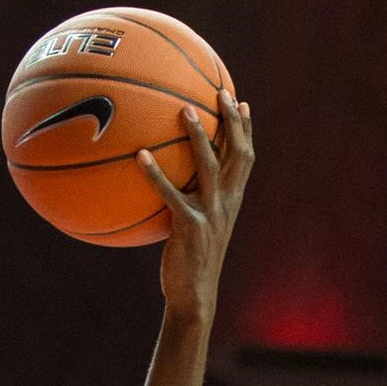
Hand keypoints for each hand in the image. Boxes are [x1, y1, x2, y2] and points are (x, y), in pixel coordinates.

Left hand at [139, 88, 254, 318]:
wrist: (194, 294)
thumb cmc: (191, 260)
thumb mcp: (198, 227)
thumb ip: (194, 200)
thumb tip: (173, 180)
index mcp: (232, 201)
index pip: (246, 158)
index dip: (246, 129)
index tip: (242, 101)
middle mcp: (227, 203)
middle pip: (236, 153)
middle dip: (231, 120)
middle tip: (221, 91)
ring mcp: (211, 214)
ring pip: (210, 166)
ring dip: (199, 136)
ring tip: (185, 110)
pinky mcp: (189, 226)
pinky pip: (171, 194)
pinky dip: (155, 174)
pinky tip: (140, 156)